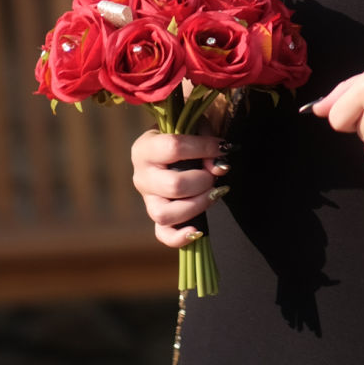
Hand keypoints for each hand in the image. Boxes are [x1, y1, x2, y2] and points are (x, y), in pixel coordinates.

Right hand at [130, 129, 227, 249]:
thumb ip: (207, 141)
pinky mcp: (157, 218)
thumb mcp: (195, 127)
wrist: (174, 149)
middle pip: (173, 186)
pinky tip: (198, 230)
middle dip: (202, 181)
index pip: (173, 147)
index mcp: (145, 148)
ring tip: (213, 193)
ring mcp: (147, 200)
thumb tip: (218, 167)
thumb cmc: (186, 135)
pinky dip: (180, 237)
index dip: (203, 148)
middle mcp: (141, 176)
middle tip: (214, 174)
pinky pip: (163, 235)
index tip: (222, 147)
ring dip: (197, 205)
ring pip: (165, 214)